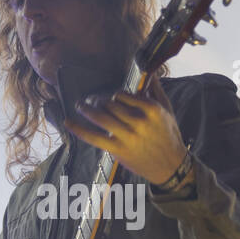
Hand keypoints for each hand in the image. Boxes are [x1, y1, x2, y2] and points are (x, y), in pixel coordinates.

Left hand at [65, 73, 190, 186]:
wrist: (171, 166)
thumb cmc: (168, 135)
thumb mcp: (167, 110)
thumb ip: (156, 90)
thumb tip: (149, 72)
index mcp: (151, 109)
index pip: (122, 94)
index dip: (113, 95)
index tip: (110, 97)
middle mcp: (139, 121)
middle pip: (110, 104)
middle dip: (97, 100)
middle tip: (91, 100)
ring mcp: (128, 136)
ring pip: (101, 116)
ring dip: (86, 108)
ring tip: (80, 105)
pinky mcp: (118, 149)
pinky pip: (93, 137)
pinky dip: (78, 129)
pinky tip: (68, 122)